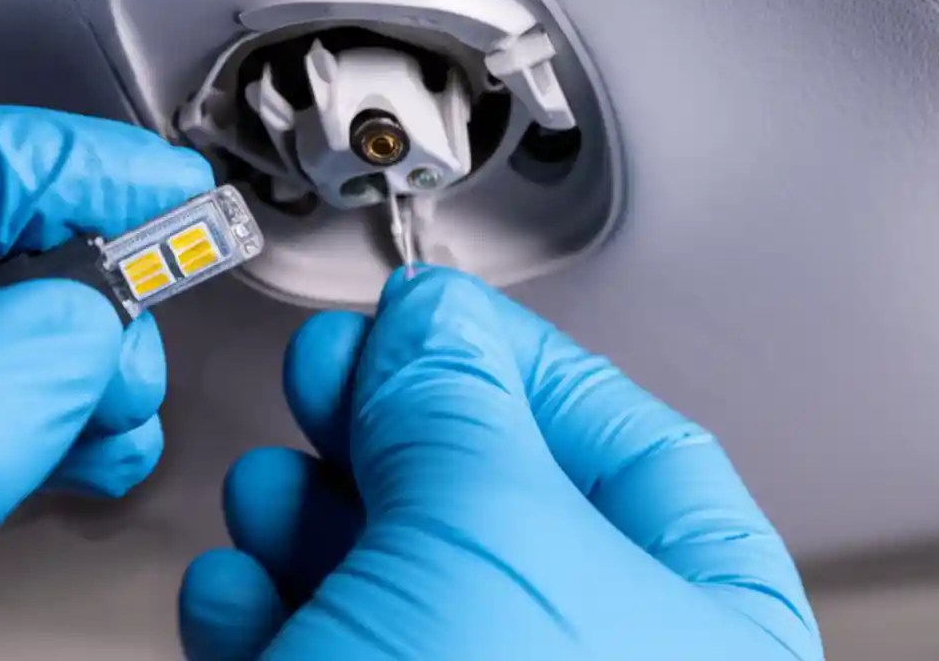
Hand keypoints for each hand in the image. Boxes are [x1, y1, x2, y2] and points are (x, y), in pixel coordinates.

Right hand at [179, 268, 822, 659]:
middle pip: (489, 501)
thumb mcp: (481, 540)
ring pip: (391, 572)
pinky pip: (319, 644)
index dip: (516, 360)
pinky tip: (241, 593)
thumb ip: (456, 401)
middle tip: (333, 374)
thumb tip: (432, 320)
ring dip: (316, 515)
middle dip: (394, 427)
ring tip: (276, 493)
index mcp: (697, 630)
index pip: (628, 445)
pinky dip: (267, 605)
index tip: (429, 312)